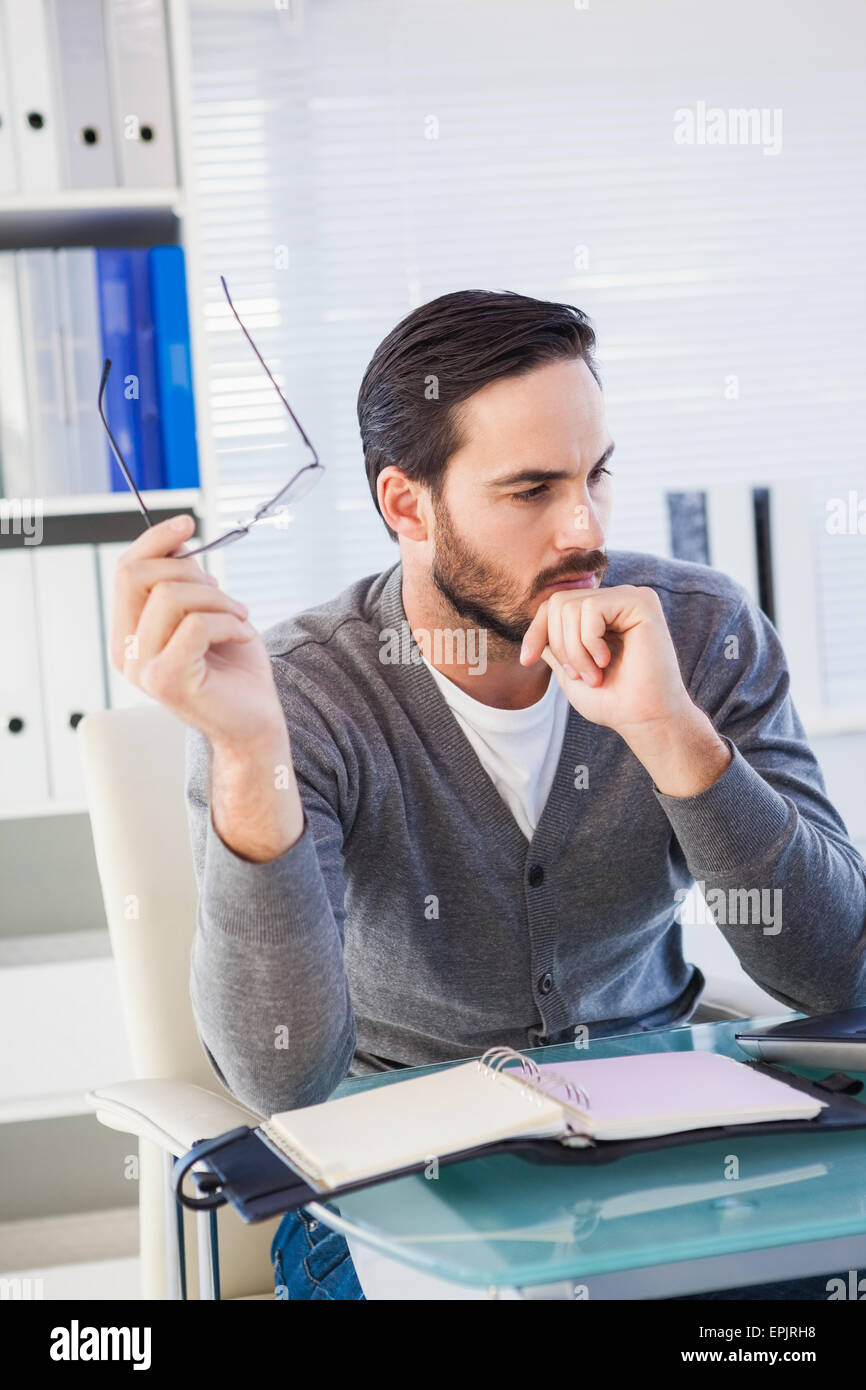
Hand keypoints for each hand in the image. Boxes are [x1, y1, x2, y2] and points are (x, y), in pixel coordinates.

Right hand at [110, 514, 284, 750]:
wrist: (255, 721)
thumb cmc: (233, 668)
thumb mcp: (206, 611)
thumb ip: (184, 581)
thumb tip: (178, 539)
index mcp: (129, 633)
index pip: (126, 571)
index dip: (155, 540)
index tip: (188, 523)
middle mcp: (127, 651)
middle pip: (138, 576)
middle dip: (192, 572)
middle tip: (225, 596)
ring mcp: (143, 668)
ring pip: (171, 596)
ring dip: (218, 599)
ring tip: (239, 618)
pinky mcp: (168, 680)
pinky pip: (196, 625)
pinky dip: (228, 623)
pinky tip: (242, 636)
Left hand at [519, 583, 692, 739]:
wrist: (644, 720)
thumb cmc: (612, 701)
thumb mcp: (569, 670)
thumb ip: (555, 645)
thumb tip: (535, 623)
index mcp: (602, 614)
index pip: (553, 605)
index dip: (535, 631)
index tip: (526, 660)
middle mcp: (616, 600)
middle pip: (558, 602)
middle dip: (559, 645)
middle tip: (579, 675)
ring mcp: (630, 597)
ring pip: (571, 607)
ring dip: (575, 649)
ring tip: (594, 675)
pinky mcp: (642, 602)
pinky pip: (592, 609)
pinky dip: (590, 642)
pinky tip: (606, 662)